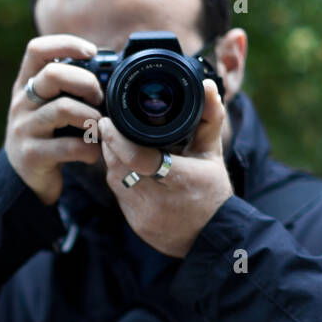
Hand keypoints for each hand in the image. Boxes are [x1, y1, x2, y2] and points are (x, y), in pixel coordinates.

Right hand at [4, 34, 106, 204]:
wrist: (23, 176)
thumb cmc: (47, 132)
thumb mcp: (50, 104)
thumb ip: (70, 86)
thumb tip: (111, 68)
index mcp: (26, 83)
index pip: (37, 49)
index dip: (66, 44)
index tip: (92, 52)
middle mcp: (21, 102)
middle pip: (52, 75)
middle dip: (85, 82)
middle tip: (99, 97)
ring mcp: (23, 128)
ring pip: (63, 109)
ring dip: (92, 117)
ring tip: (99, 127)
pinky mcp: (31, 155)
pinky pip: (69, 147)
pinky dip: (90, 149)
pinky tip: (93, 152)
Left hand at [99, 79, 233, 257]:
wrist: (212, 237)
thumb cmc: (213, 192)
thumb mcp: (213, 153)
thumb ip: (209, 118)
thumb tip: (208, 85)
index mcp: (179, 179)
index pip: (136, 156)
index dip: (115, 137)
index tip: (108, 121)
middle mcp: (157, 200)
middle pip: (117, 165)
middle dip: (109, 144)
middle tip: (109, 126)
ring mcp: (143, 215)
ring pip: (114, 179)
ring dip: (112, 159)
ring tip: (118, 143)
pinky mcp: (135, 224)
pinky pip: (118, 194)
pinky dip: (119, 177)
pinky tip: (127, 167)